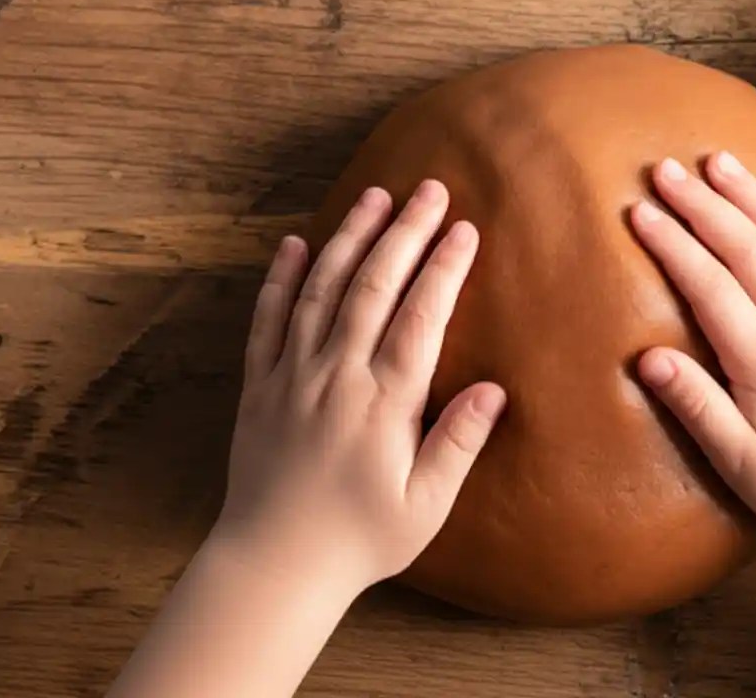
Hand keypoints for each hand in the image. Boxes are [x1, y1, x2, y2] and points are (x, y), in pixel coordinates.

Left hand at [215, 179, 506, 596]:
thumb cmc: (360, 540)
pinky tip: (294, 244)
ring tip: (375, 196)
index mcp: (382, 404)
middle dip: (404, 232)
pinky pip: (268, 321)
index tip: (464, 229)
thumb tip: (495, 389)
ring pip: (320, 290)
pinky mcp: (259, 388)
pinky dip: (280, 279)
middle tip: (429, 189)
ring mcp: (291, 377)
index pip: (419, 317)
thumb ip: (457, 443)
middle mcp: (335, 377)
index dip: (443, 268)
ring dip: (348, 238)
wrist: (274, 566)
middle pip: (371, 286)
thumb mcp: (425, 505)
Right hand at [631, 153, 755, 535]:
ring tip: (719, 161)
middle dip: (704, 205)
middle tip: (665, 170)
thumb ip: (696, 408)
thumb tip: (647, 360)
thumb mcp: (740, 465)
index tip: (640, 212)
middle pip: (749, 251)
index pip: (711, 288)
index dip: (673, 246)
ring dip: (754, 198)